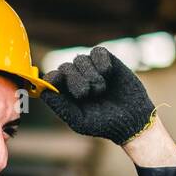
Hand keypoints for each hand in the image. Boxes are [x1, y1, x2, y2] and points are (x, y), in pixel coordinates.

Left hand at [41, 45, 156, 144]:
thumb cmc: (104, 123)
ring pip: (80, 59)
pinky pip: (97, 52)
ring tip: (101, 89)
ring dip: (90, 74)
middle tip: (87, 94)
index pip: (52, 78)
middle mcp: (76, 78)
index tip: (58, 80)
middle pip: (65, 67)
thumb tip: (43, 92)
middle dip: (75, 80)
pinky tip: (108, 73)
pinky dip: (101, 62)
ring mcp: (90, 68)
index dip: (53, 77)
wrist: (132, 119)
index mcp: (66, 93)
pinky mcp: (106, 60)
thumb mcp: (80, 121)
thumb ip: (61, 106)